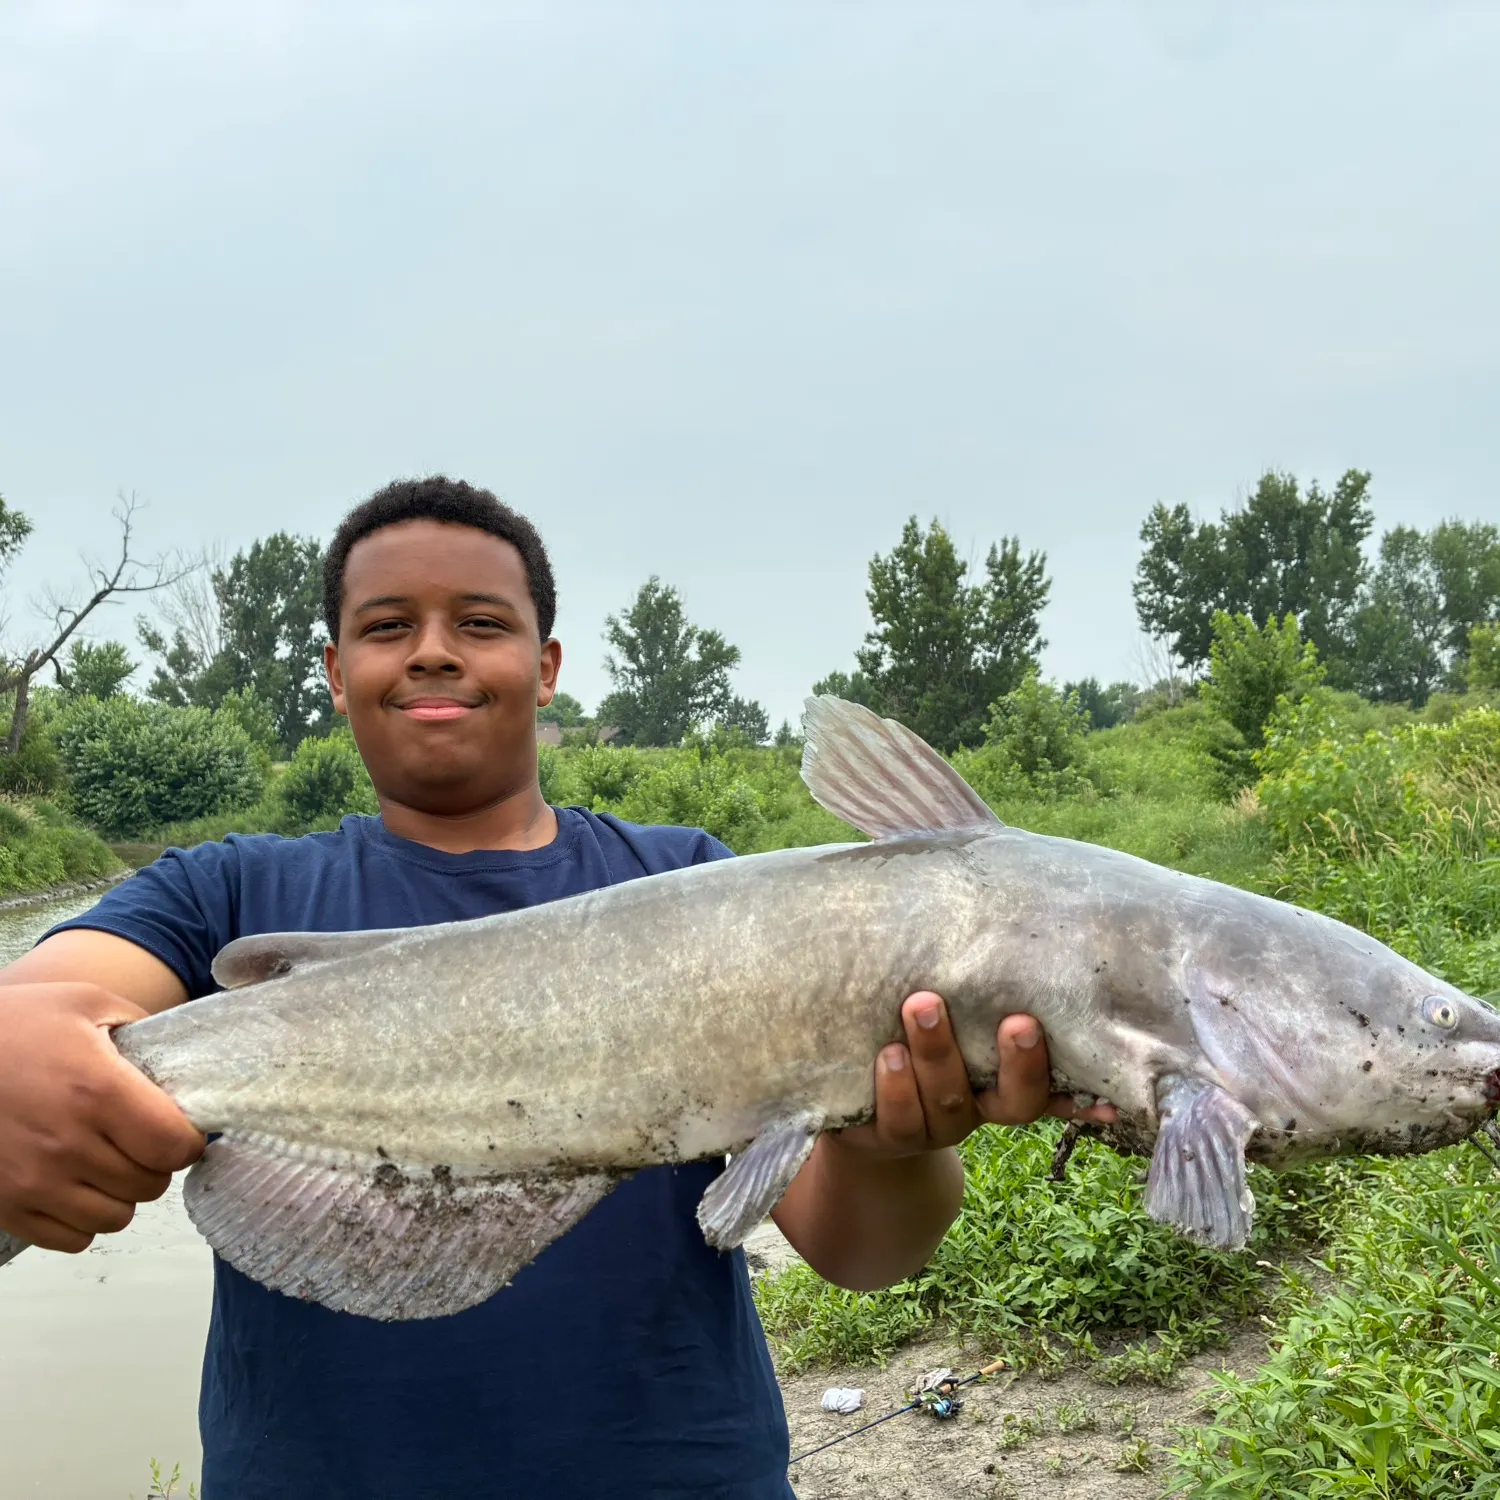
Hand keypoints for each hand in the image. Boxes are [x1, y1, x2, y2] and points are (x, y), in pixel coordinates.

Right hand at [0, 983, 204, 1251]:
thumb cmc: (15, 1023)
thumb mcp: (87, 1002)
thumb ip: (144, 1030)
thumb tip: (186, 1061)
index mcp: (96, 1090)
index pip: (173, 1146)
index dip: (186, 1140)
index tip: (179, 1128)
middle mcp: (66, 1144)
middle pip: (150, 1184)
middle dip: (155, 1162)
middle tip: (137, 1138)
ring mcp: (32, 1182)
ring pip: (115, 1217)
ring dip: (121, 1193)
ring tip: (107, 1160)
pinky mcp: (5, 1207)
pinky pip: (72, 1238)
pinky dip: (83, 1218)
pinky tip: (76, 1184)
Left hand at [834, 992, 1117, 1160]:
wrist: (859, 1113)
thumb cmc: (923, 1044)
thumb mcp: (958, 1020)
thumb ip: (988, 995)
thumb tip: (1034, 928)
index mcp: (1005, 1086)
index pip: (1050, 1088)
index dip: (1070, 1081)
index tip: (1073, 1039)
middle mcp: (977, 1110)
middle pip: (1012, 1101)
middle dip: (1018, 1063)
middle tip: (1018, 1021)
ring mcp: (933, 1127)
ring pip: (946, 1100)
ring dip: (938, 1055)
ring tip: (921, 1006)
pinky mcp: (885, 1135)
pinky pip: (895, 1119)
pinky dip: (894, 1087)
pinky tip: (888, 1054)